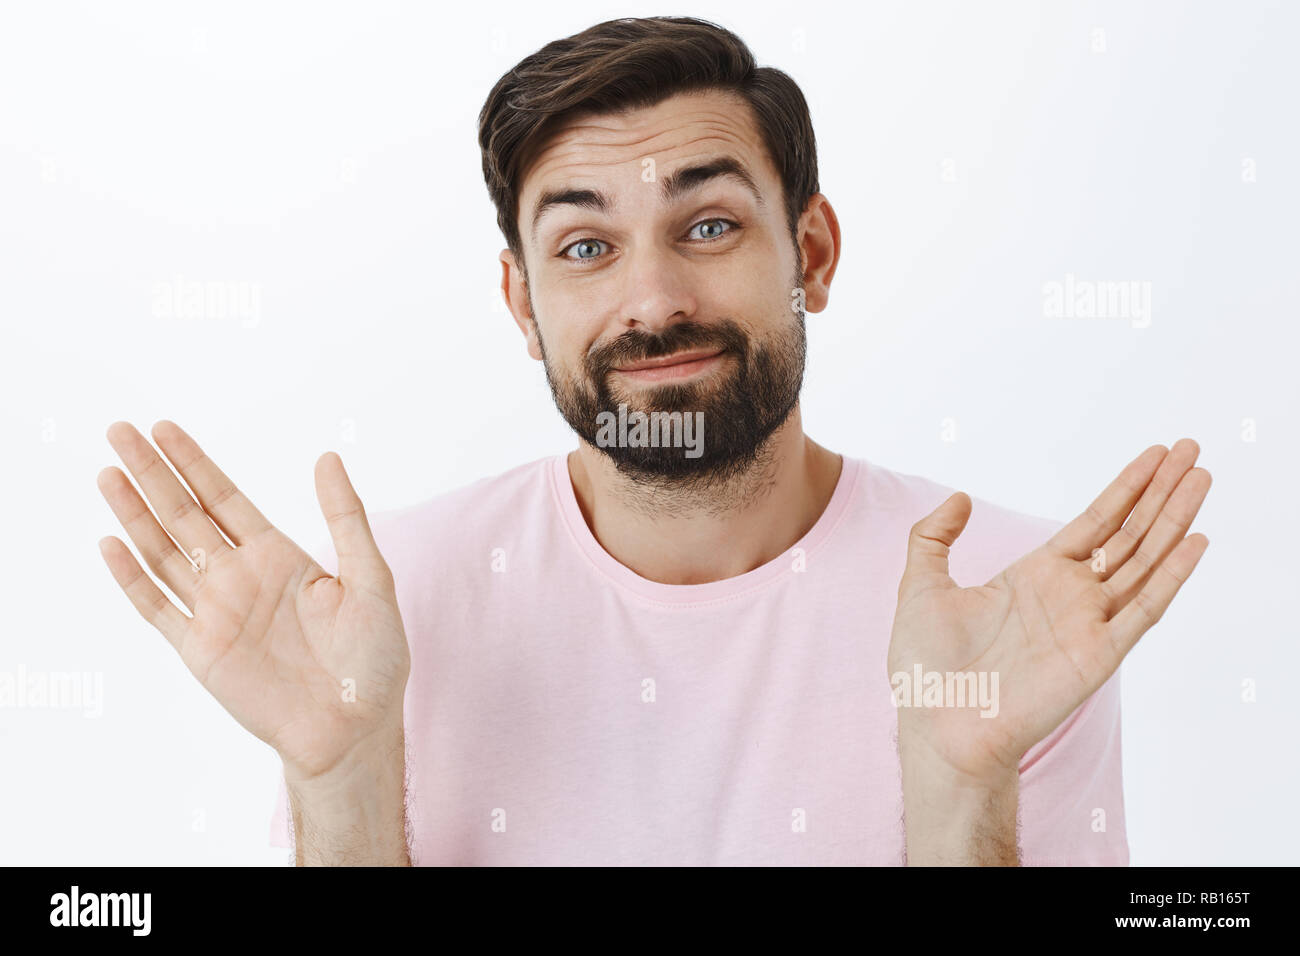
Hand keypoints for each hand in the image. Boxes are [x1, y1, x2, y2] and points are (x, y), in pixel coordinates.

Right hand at [96, 421, 410, 783]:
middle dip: (153, 474)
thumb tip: (327, 457)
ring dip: (134, 515)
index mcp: (280, 557)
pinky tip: (111, 544)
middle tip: (119, 431)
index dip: (195, 464)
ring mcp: (217, 613)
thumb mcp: (370, 578)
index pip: (226, 499)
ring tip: (108, 474)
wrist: (354, 728)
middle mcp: (241, 578)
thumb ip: (346, 517)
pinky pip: (157, 610)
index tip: (164, 428)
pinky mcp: (201, 651)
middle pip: (185, 515)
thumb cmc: (373, 658)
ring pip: (164, 553)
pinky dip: (132, 579)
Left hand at [888, 439, 1210, 783]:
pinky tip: (1194, 541)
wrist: (938, 726)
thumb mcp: (921, 586)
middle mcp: (1070, 596)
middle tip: (1193, 448)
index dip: (1126, 489)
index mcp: (1035, 577)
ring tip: (1201, 479)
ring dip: (1175, 520)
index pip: (1095, 522)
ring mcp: (1088, 624)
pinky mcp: (1099, 655)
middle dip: (1161, 492)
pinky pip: (1144, 609)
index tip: (1156, 455)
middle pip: (1129, 533)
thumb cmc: (926, 668)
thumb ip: (933, 537)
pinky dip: (1171, 576)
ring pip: (1144, 561)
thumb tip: (957, 498)